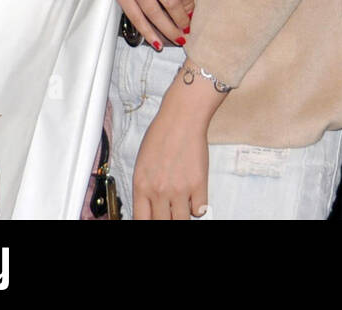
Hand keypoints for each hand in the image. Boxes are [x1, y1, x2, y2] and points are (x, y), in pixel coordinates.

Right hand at [61, 0, 194, 46]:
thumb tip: (184, 2)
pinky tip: (156, 41)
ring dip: (168, 30)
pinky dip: (147, 32)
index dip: (190, 5)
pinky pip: (135, 17)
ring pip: (154, 14)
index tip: (192, 12)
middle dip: (181, 20)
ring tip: (177, 38)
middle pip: (171, 3)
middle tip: (187, 29)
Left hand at [132, 71, 222, 219]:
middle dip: (167, 218)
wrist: (182, 117)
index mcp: (141, 185)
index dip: (149, 222)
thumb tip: (151, 207)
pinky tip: (195, 197)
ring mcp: (179, 189)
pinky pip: (200, 211)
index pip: (141, 220)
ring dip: (183, 214)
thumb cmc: (162, 133)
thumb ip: (145, 187)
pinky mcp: (198, 184)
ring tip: (182, 204)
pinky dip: (198, 207)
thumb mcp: (142, 163)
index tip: (155, 218)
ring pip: (182, 221)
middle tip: (170, 210)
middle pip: (162, 223)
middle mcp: (159, 191)